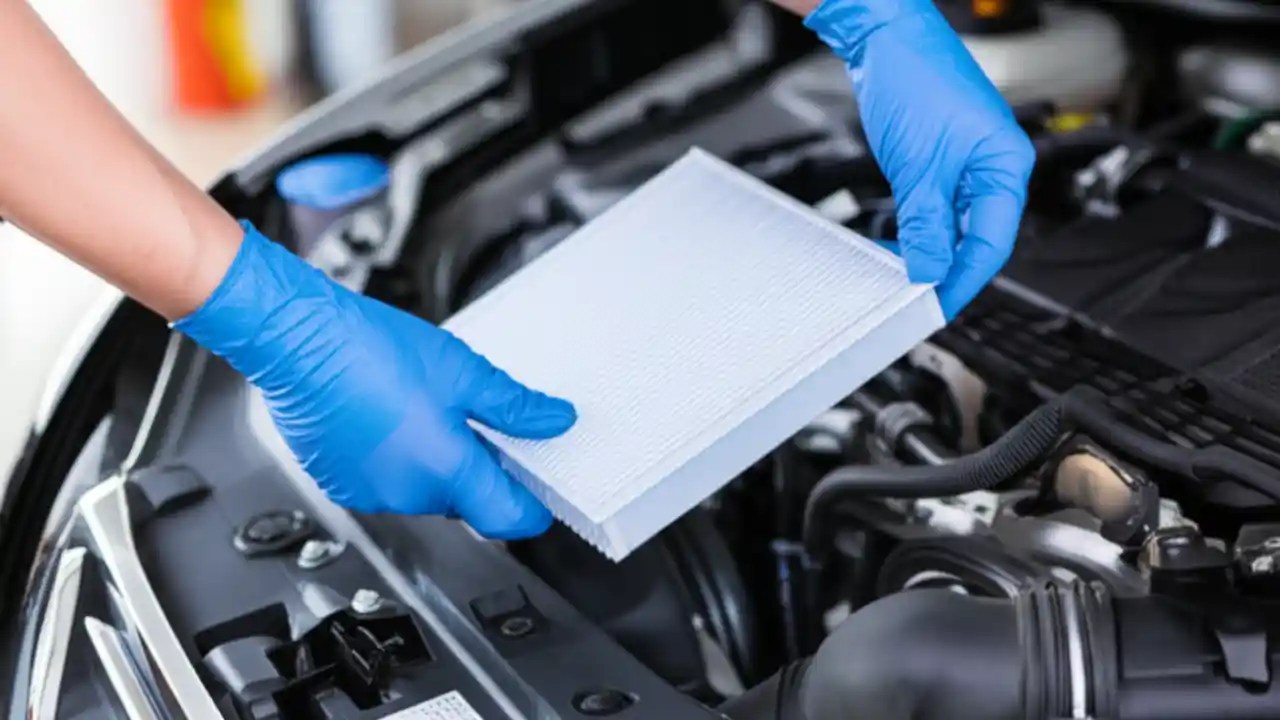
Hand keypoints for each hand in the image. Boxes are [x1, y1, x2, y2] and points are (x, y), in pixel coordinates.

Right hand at [176, 223, 574, 538]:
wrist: (297, 338)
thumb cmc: (370, 350)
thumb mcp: (462, 371)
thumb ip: (514, 406)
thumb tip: (554, 421)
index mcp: (445, 470)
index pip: (507, 517)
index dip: (530, 510)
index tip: (540, 498)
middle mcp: (407, 494)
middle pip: (465, 502)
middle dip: (478, 470)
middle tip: (479, 424)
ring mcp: (369, 493)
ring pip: (424, 492)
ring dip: (435, 465)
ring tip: (425, 410)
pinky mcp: (340, 484)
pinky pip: (385, 484)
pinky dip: (397, 461)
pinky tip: (391, 419)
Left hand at [804, 0, 1034, 316]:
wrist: (882, 37)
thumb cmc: (913, 78)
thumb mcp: (918, 166)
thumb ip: (927, 223)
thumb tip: (930, 271)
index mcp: (1005, 165)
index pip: (991, 243)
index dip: (964, 280)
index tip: (937, 307)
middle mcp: (994, 166)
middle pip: (978, 239)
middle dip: (948, 271)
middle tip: (917, 302)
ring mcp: (968, 163)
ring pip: (956, 226)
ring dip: (932, 252)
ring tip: (905, 278)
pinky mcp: (943, 160)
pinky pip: (938, 208)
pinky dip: (921, 230)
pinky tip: (902, 246)